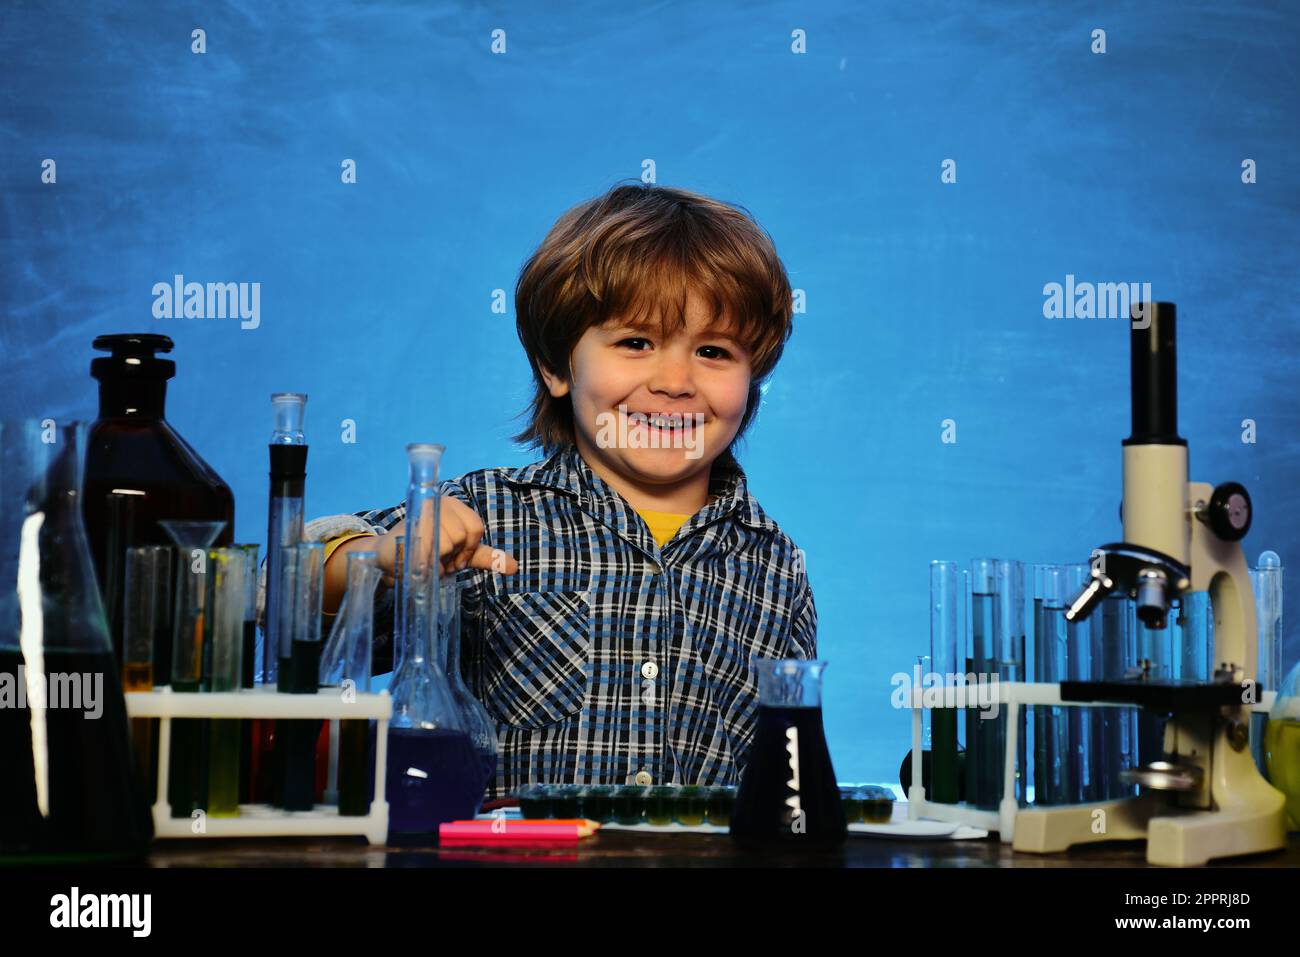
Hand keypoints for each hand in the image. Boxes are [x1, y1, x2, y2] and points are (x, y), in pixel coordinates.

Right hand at [376, 496, 518, 584]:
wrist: (387, 558)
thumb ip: (485, 557)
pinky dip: (428, 566)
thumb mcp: (460, 554)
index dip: (468, 548)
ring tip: (426, 558)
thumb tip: (515, 567)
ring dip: (439, 561)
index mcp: (453, 505)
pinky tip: (418, 563)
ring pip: (448, 543)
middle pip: (464, 535)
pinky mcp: (408, 527)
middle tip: (439, 559)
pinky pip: (430, 553)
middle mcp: (438, 501)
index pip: (476, 527)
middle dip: (454, 556)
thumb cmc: (426, 552)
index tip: (456, 558)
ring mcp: (422, 512)